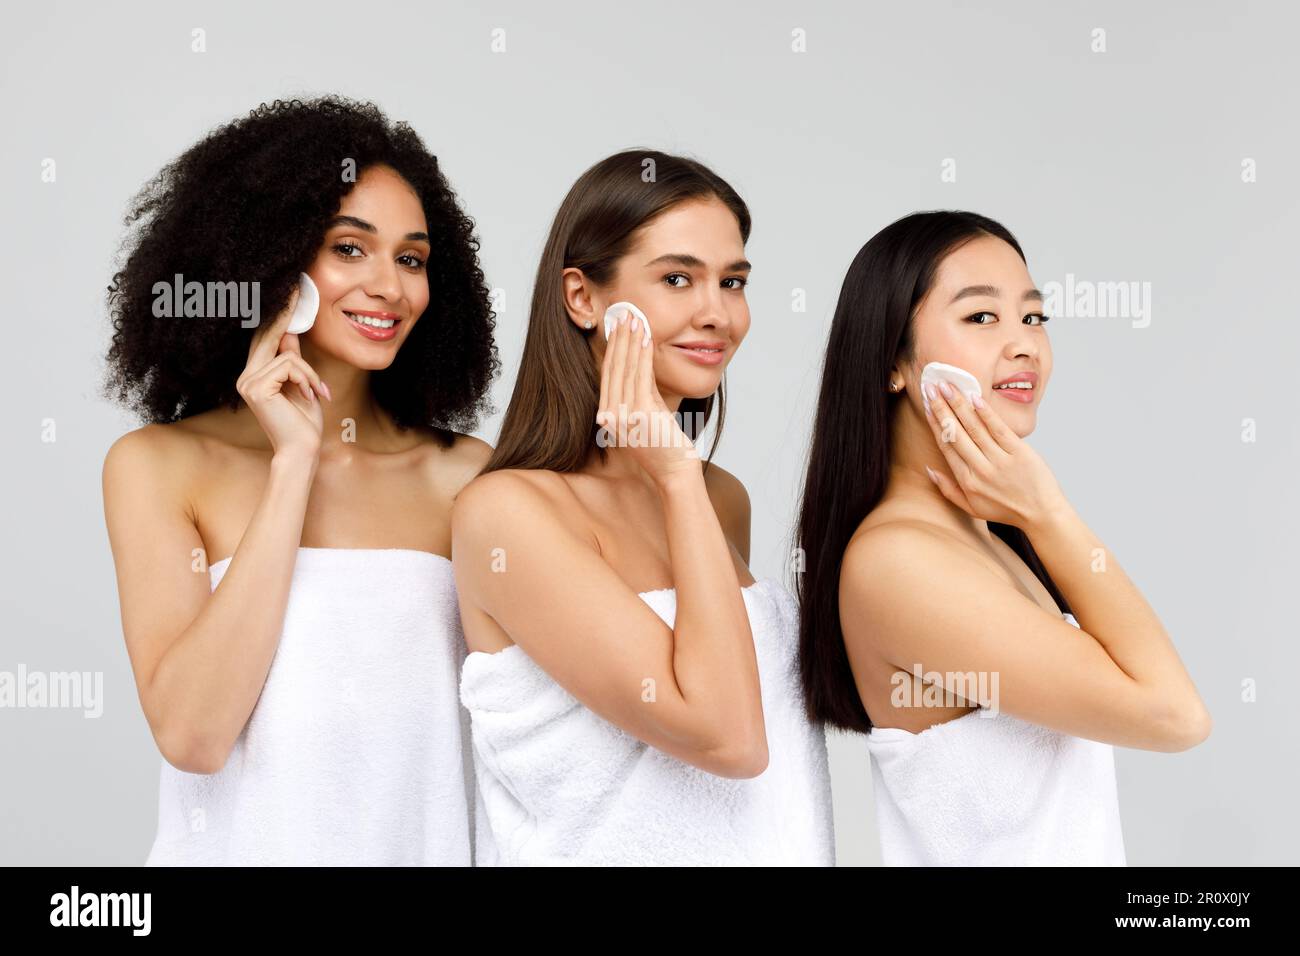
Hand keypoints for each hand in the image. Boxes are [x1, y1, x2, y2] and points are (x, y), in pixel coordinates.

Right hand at [235, 284, 329, 460]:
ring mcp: (248, 382)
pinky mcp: (257, 387)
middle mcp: (246, 377)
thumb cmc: (303, 422)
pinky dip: (306, 379)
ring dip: (309, 374)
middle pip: (267, 336)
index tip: (289, 293)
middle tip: (297, 288)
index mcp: (255, 376)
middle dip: (285, 313)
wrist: (302, 449)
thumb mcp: (301, 384)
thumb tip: (290, 331)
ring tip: (317, 393)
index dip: (276, 316)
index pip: (263, 339)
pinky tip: (310, 396)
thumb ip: (292, 360)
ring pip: (287, 355)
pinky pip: (290, 366)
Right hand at [595, 306, 697, 484]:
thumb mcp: (648, 415)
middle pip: (613, 369)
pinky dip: (643, 354)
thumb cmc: (665, 446)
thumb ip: (641, 392)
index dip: (611, 349)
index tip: (616, 328)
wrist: (675, 472)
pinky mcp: (640, 413)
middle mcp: (609, 416)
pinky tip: (646, 338)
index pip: (607, 376)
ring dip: (630, 341)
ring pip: (626, 369)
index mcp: (607, 417)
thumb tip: (641, 364)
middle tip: (623, 314)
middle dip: (618, 339)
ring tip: (635, 319)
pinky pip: (641, 376)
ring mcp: (623, 415)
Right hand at [922, 381, 1068, 528]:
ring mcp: (1000, 461)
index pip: (946, 446)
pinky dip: (986, 413)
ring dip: (959, 405)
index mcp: (967, 481)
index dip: (935, 423)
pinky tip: (975, 398)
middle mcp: (980, 470)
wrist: (1042, 515)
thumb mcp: (972, 508)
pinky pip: (999, 430)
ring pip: (974, 428)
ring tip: (948, 386)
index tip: (927, 404)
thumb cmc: (1006, 510)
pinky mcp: (1019, 453)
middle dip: (942, 408)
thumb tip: (929, 469)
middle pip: (956, 433)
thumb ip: (948, 490)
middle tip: (931, 387)